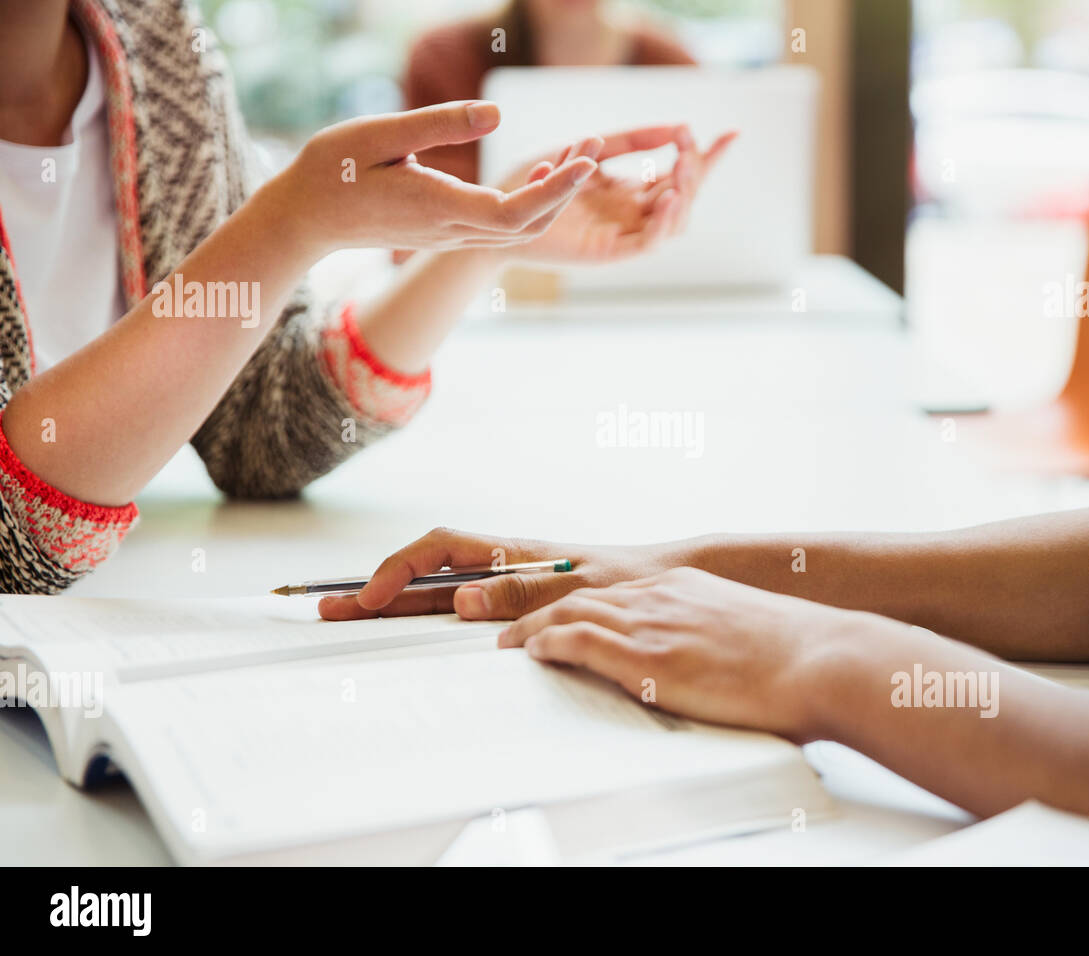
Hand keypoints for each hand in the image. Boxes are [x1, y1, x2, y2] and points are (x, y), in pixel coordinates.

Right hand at [269, 100, 596, 257]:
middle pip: (529, 225)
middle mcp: (452, 230)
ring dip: (554, 198)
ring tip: (577, 156)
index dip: (557, 191)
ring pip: (520, 230)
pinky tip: (542, 171)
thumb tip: (498, 114)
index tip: (586, 161)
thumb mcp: (381, 134)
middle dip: (568, 191)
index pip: (516, 212)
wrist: (305, 218)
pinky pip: (503, 227)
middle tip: (594, 147)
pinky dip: (532, 203)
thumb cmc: (334, 169)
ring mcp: (450, 236)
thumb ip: (440, 123)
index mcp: (439, 208)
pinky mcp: (447, 232)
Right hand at [317, 527, 683, 621]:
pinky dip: (428, 614)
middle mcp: (501, 565)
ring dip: (395, 602)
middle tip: (327, 607)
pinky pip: (461, 606)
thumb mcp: (574, 589)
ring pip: (437, 590)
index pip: (438, 550)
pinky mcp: (516, 602)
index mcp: (510, 553)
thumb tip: (460, 600)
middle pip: (425, 573)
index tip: (373, 596)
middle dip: (376, 588)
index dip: (399, 570)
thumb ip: (517, 594)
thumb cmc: (625, 581)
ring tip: (349, 615)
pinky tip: (409, 626)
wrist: (661, 584)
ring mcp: (506, 583)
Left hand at [499, 567, 865, 741]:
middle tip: (512, 626)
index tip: (557, 615)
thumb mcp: (746, 632)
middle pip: (582, 594)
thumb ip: (716, 638)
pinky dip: (549, 643)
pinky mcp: (650, 655)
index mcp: (686, 587)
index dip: (578, 603)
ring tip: (510, 643)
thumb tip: (714, 663)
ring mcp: (654, 623)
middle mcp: (663, 596)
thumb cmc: (798, 655)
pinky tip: (533, 651)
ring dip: (533, 626)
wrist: (820, 658)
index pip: (615, 591)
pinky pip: (581, 641)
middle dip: (541, 607)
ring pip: (571, 611)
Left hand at [506, 125, 737, 263]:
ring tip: (683, 170)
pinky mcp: (608, 252)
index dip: (708, 158)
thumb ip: (631, 139)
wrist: (495, 211)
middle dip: (695, 170)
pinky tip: (668, 197)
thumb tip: (676, 126)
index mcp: (630, 191)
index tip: (733, 134)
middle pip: (684, 197)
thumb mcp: (587, 148)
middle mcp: (631, 214)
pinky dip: (663, 223)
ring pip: (674, 222)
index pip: (680, 175)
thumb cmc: (533, 180)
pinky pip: (647, 243)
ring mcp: (622, 234)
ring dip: (685, 195)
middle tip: (688, 143)